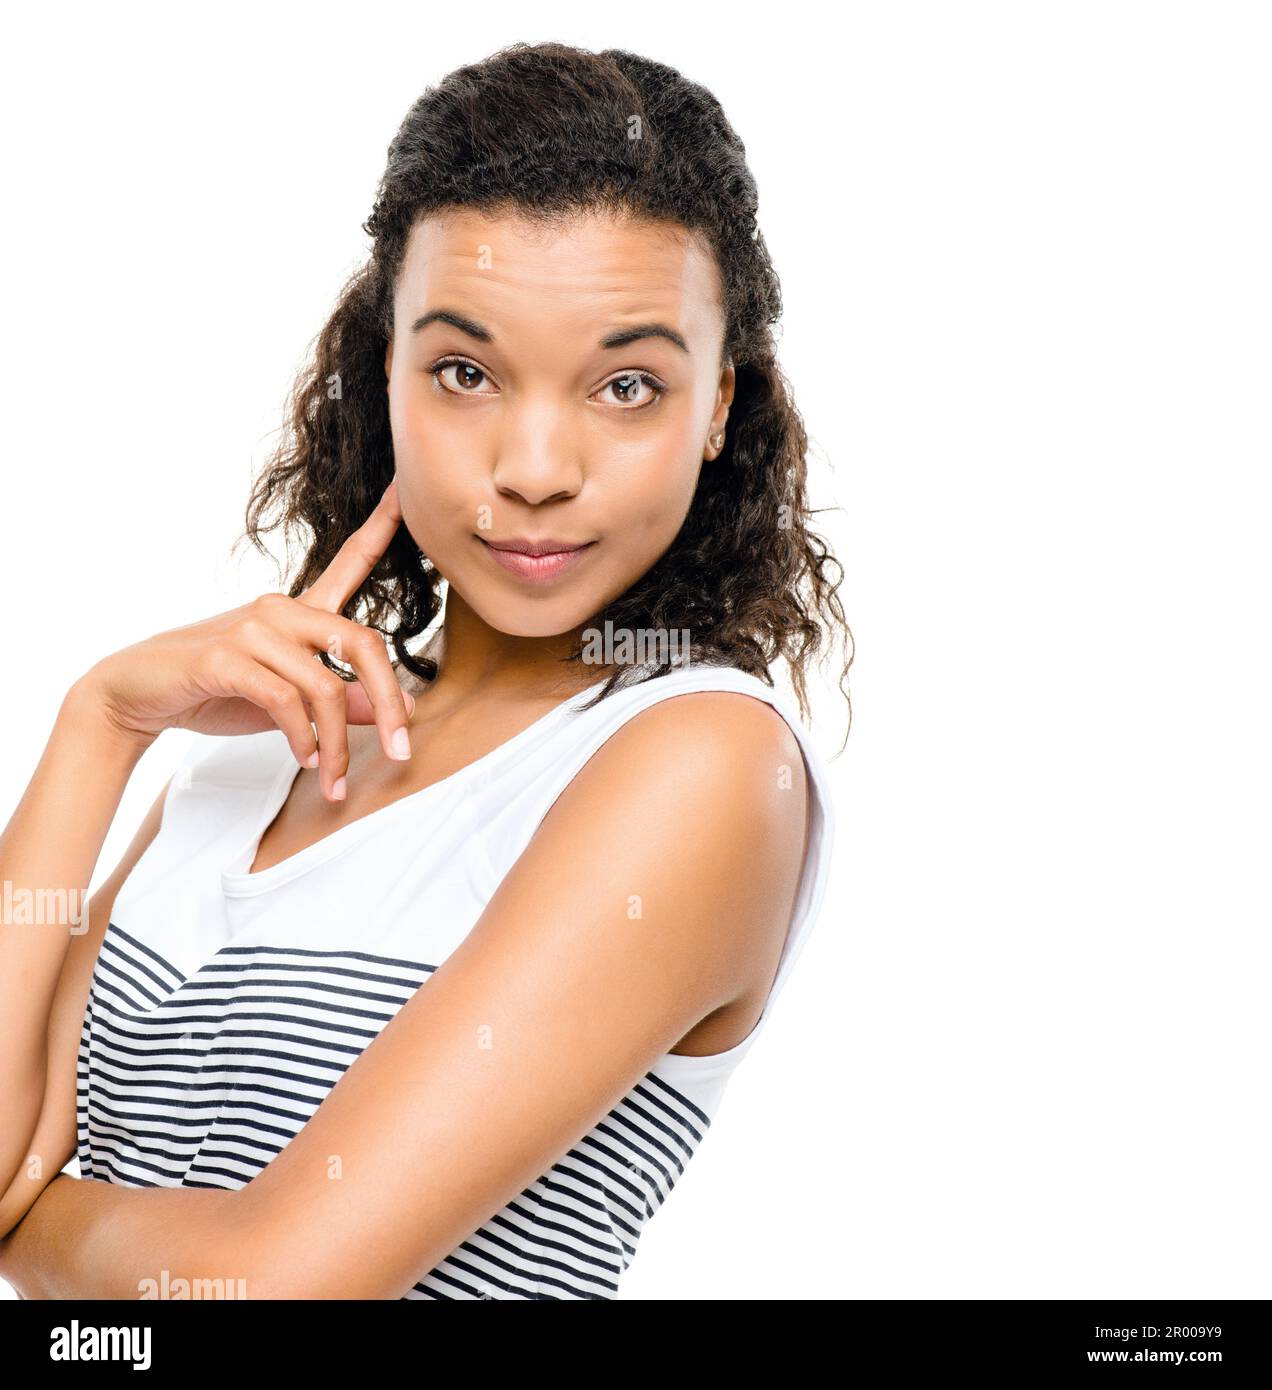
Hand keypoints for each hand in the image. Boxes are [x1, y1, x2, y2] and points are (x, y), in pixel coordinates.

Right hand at [77, 479, 414, 800]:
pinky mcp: (227, 657)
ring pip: (327, 688)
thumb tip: (400, 709)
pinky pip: (287, 700)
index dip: (381, 527)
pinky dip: (303, 738)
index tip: (408, 492)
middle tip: (403, 750)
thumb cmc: (215, 693)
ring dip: (338, 744)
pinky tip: (306, 761)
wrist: (135, 696)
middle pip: (364, 644)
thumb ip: (343, 701)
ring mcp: (254, 630)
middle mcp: (281, 610)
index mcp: (299, 612)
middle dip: (391, 703)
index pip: (350, 563)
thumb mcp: (290, 703)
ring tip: (334, 778)